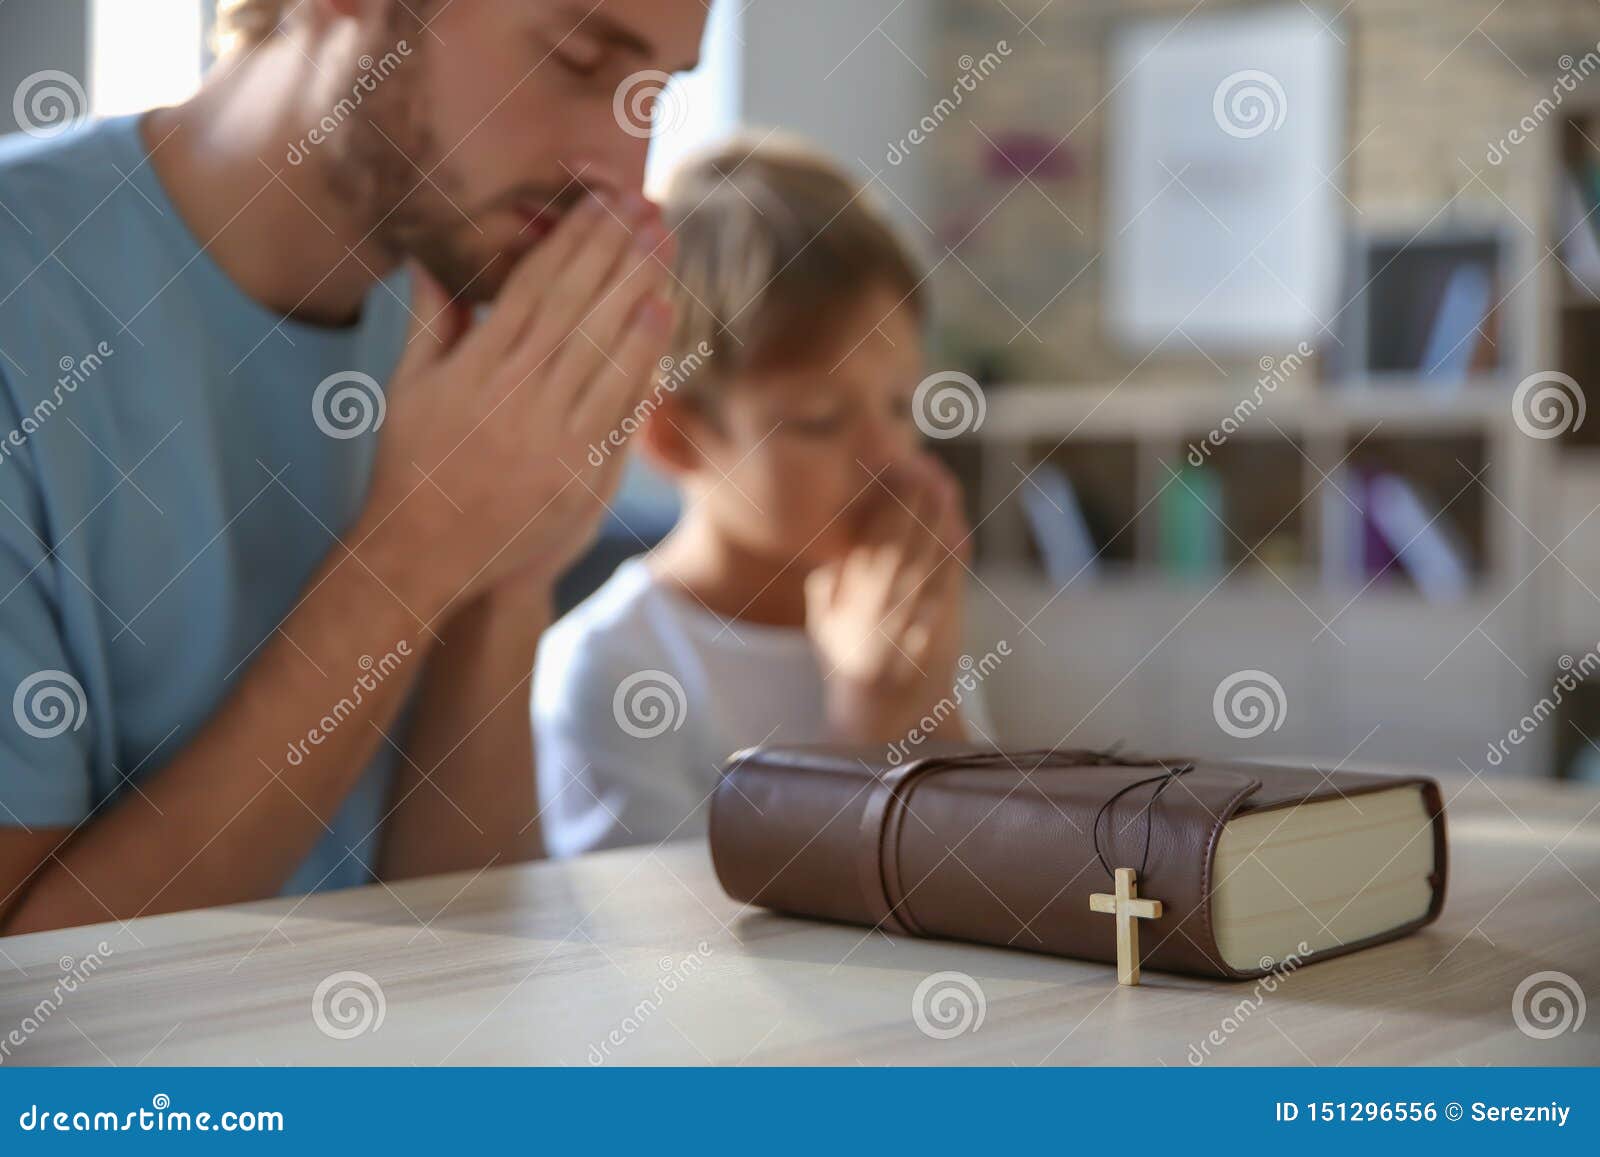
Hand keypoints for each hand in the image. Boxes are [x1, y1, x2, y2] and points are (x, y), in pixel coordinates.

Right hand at [356, 195, 675, 615]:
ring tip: (663, 244)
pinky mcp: (579, 476)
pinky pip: (619, 406)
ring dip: (638, 290)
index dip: (572, 239)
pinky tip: (662, 318)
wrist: (421, 554)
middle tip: (645, 204)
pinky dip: (643, 359)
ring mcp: (552, 437)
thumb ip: (430, 320)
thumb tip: (431, 258)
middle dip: (614, 249)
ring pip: (604, 348)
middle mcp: (517, 395)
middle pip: (577, 306)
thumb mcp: (408, 387)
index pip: (534, 285)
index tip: (599, 202)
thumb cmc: (412, 466)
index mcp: (477, 367)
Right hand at [806, 455, 970, 743]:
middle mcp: (871, 617)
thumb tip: (837, 531)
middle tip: (918, 466)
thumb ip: (826, 580)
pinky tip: (956, 526)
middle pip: (892, 546)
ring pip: (922, 560)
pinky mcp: (936, 636)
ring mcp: (906, 627)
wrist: (884, 723)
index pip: (858, 545)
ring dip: (934, 520)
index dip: (872, 507)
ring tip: (940, 485)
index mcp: (841, 608)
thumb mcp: (823, 625)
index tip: (881, 475)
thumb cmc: (850, 664)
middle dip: (907, 504)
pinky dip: (952, 554)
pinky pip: (946, 585)